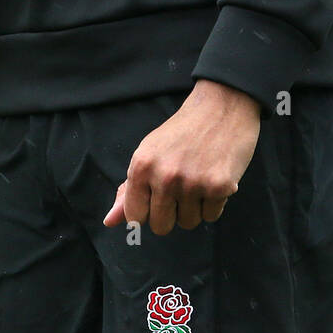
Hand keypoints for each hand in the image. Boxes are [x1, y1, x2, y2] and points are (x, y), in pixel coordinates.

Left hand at [103, 79, 261, 235]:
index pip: (135, 217)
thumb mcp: (149, 153)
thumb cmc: (183, 132)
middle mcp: (164, 175)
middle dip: (171, 213)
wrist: (223, 106)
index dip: (147, 210)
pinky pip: (211, 217)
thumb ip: (129, 189)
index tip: (157, 196)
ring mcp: (192, 182)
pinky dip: (214, 202)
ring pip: (188, 223)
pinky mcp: (219, 187)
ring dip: (194, 207)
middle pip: (161, 226)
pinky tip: (214, 176)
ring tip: (199, 177)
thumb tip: (109, 221)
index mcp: (142, 166)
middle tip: (180, 185)